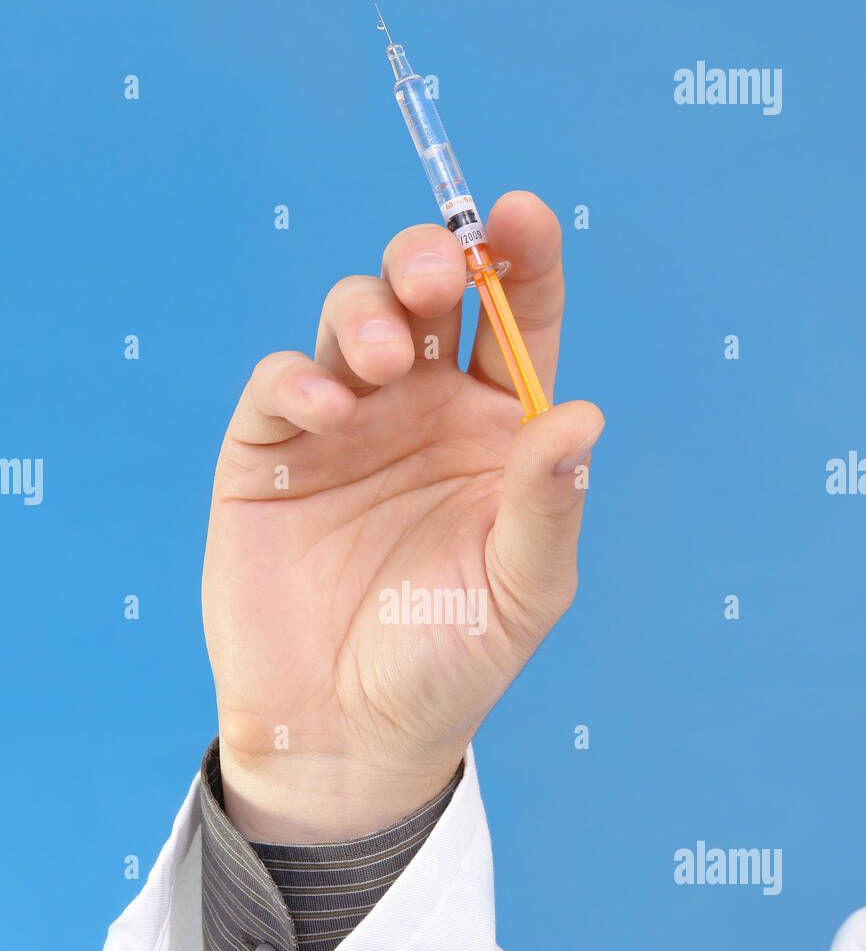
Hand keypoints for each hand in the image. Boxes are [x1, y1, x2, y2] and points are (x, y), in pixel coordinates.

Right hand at [202, 191, 603, 840]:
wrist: (345, 735)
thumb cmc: (447, 664)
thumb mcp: (519, 592)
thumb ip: (548, 505)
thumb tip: (583, 414)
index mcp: (497, 432)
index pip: (516, 324)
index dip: (521, 260)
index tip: (521, 216)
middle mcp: (423, 412)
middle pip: (426, 297)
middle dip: (429, 260)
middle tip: (435, 273)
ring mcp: (345, 427)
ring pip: (352, 321)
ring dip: (368, 316)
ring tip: (385, 362)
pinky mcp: (271, 453)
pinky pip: (282, 385)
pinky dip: (301, 379)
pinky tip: (328, 409)